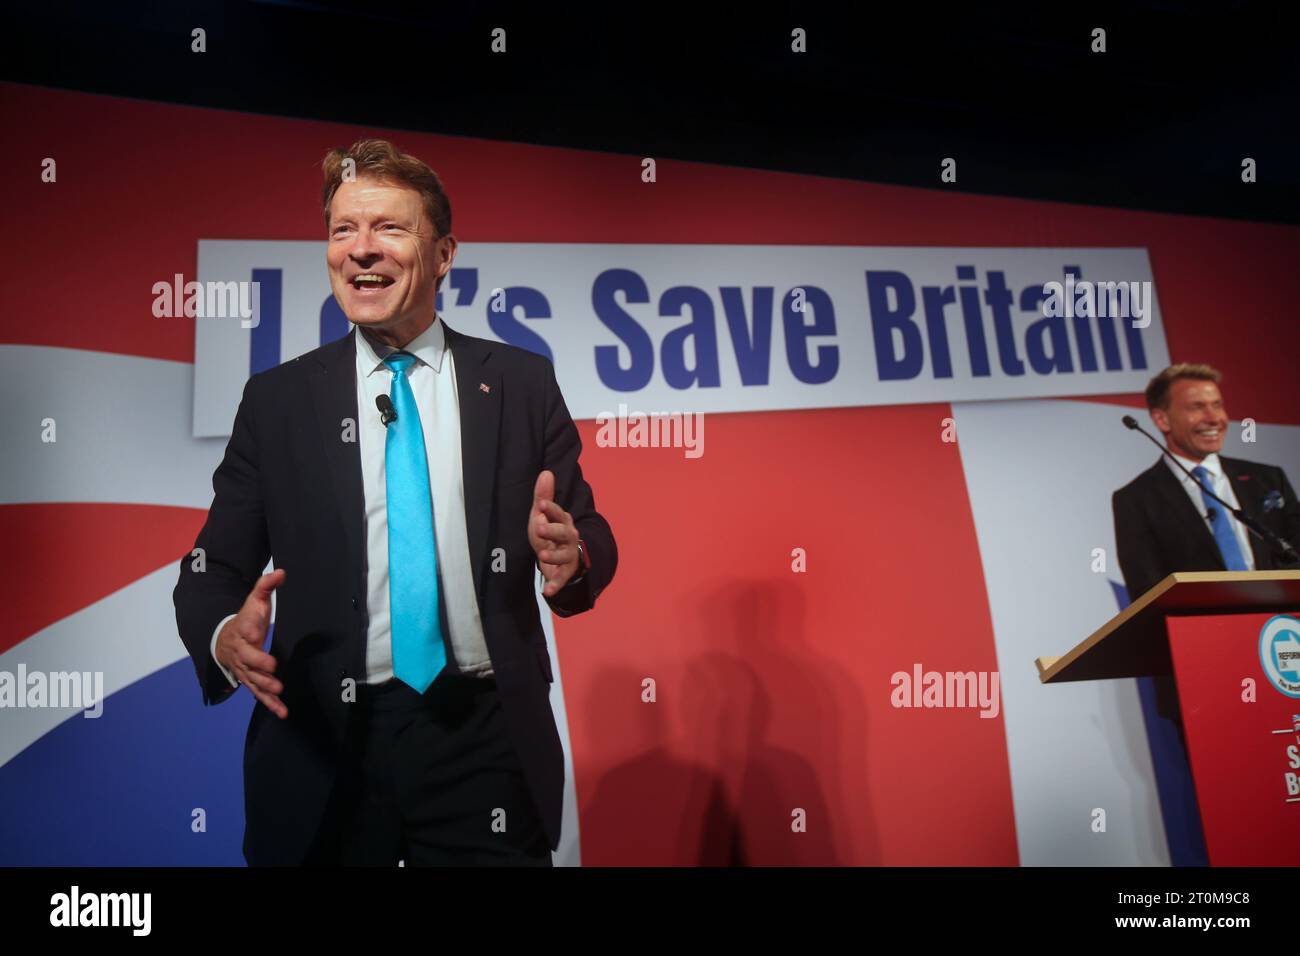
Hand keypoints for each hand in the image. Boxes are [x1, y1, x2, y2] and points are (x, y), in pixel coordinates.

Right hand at [216, 568, 287, 718]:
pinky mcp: (252, 681)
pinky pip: (259, 694)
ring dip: (265, 687)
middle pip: (248, 659)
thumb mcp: (254, 600)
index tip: (257, 631)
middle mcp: (241, 652)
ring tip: (279, 692)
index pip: (245, 629)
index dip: (250, 629)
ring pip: (253, 680)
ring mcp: (245, 669)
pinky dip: (270, 704)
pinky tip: (283, 712)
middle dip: (259, 663)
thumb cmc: (246, 619)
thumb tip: (281, 572)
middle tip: (272, 666)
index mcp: (242, 629)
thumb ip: (266, 586)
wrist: (224, 641)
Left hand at [529, 470, 579, 596]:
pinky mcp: (565, 573)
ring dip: (554, 556)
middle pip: (564, 533)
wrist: (561, 560)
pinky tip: (547, 591)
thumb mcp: (543, 516)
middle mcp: (569, 538)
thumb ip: (543, 497)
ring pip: (564, 556)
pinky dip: (555, 586)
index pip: (559, 514)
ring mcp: (568, 556)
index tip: (542, 505)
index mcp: (563, 522)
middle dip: (553, 531)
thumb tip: (546, 472)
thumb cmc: (550, 534)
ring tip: (542, 556)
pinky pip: (561, 580)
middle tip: (539, 527)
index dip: (551, 509)